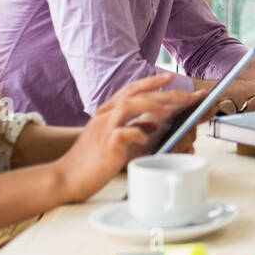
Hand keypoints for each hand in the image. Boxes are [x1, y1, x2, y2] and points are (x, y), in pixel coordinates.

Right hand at [54, 74, 204, 202]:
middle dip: (165, 93)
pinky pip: (123, 133)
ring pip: (129, 105)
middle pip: (137, 94)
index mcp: (108, 112)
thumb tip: (153, 124)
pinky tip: (146, 139)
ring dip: (151, 105)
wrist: (66, 177)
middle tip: (188, 95)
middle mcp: (105, 115)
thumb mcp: (113, 138)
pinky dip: (137, 133)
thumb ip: (132, 128)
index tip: (171, 77)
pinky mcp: (105, 145)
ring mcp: (104, 128)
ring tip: (169, 111)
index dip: (152, 81)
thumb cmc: (91, 159)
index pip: (132, 89)